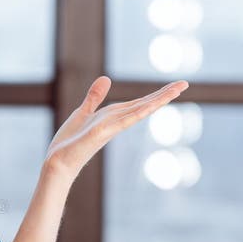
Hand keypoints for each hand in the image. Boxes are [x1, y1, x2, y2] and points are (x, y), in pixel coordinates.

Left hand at [44, 77, 188, 180]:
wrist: (57, 163)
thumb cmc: (69, 143)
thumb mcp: (82, 114)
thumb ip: (94, 97)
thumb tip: (106, 78)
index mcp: (112, 117)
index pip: (139, 103)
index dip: (156, 94)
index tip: (175, 85)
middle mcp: (115, 122)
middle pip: (144, 105)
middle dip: (164, 95)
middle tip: (185, 83)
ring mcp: (110, 128)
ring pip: (139, 111)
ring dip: (157, 100)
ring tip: (177, 89)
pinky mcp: (101, 133)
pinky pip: (122, 121)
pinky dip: (136, 113)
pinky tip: (149, 106)